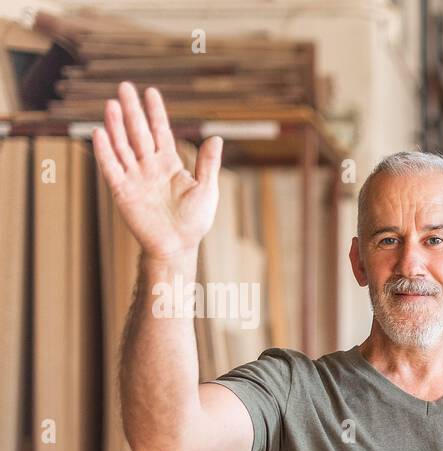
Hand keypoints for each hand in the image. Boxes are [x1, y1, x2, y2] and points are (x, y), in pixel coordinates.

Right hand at [91, 82, 222, 261]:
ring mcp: (134, 177)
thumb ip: (208, 163)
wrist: (178, 246)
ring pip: (122, 146)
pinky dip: (105, 152)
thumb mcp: (206, 189)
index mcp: (169, 163)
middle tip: (124, 86)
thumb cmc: (194, 220)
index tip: (151, 91)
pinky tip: (99, 132)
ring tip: (112, 104)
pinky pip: (111, 168)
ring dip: (116, 126)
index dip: (155, 112)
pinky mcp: (122, 191)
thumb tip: (217, 137)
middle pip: (137, 133)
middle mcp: (148, 166)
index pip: (160, 131)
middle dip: (132, 110)